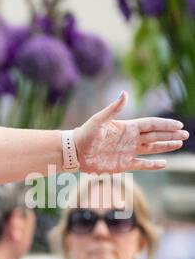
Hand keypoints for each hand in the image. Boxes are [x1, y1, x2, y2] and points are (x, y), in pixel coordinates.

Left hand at [73, 91, 187, 172]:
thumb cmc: (85, 134)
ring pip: (152, 148)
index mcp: (128, 127)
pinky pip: (141, 164)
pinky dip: (152, 164)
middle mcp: (130, 139)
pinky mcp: (123, 164)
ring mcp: (128, 152)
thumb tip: (125, 93)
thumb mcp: (99, 120)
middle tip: (186, 135)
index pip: (151, 125)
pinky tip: (164, 163)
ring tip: (180, 144)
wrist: (74, 152)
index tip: (178, 125)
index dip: (165, 125)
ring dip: (166, 146)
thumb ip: (114, 108)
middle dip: (171, 135)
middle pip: (156, 136)